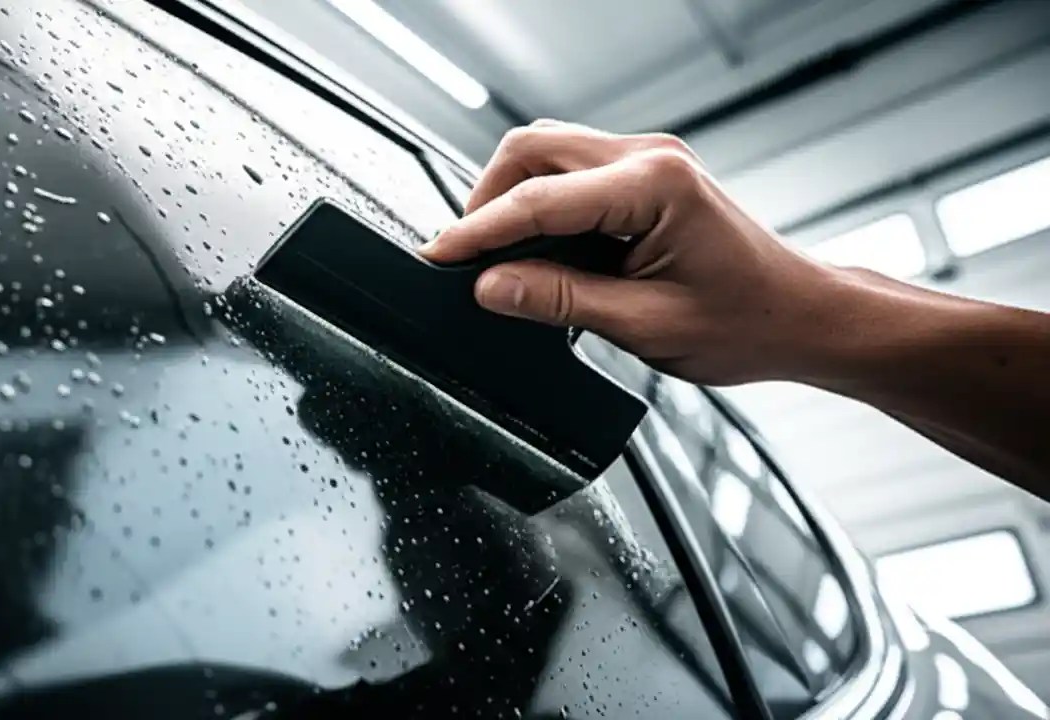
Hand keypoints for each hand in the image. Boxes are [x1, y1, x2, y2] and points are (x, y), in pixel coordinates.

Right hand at [420, 120, 851, 385]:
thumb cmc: (745, 323)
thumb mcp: (644, 325)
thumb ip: (560, 300)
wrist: (800, 316)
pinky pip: (572, 171)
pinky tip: (534, 247)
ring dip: (511, 197)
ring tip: (494, 256)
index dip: (479, 231)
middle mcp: (650, 157)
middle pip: (532, 149)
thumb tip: (490, 287)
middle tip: (464, 259)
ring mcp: (648, 160)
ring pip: (547, 151)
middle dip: (487, 200)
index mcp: (655, 186)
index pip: (539, 199)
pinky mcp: (645, 174)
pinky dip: (539, 201)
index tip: (439, 257)